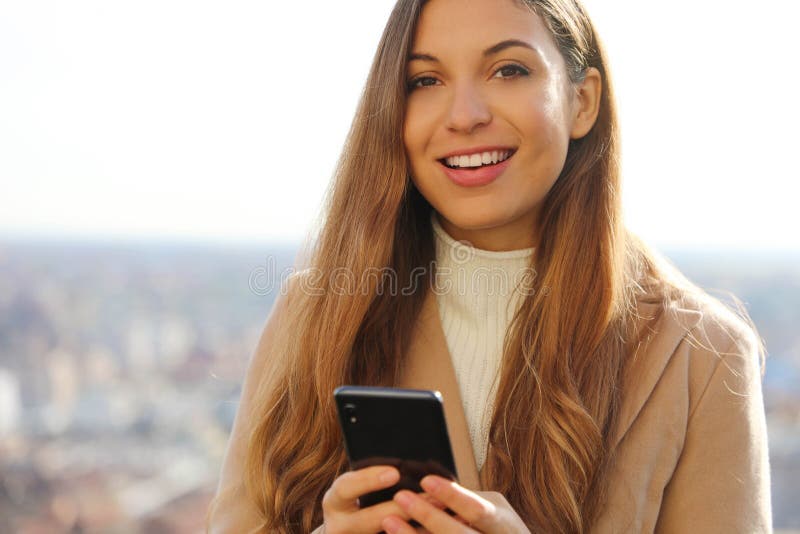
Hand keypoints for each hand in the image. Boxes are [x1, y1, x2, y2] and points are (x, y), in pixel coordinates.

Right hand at [321, 465, 443, 533]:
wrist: (344, 531)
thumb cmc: (354, 500)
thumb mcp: (353, 486)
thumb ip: (368, 474)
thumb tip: (402, 456)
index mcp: (334, 500)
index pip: (346, 487)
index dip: (369, 479)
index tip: (394, 473)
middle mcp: (340, 525)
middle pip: (370, 519)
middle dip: (402, 508)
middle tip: (432, 497)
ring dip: (416, 528)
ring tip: (442, 511)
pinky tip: (437, 529)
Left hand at [380, 475, 530, 532]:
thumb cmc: (496, 529)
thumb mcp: (493, 510)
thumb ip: (467, 500)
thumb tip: (429, 484)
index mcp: (504, 525)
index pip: (477, 510)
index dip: (452, 496)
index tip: (425, 480)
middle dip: (428, 516)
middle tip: (400, 496)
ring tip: (389, 521)